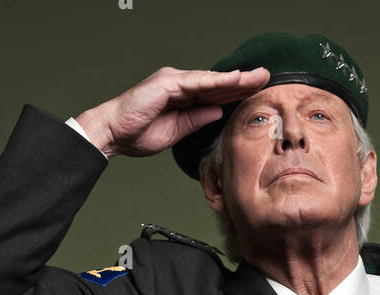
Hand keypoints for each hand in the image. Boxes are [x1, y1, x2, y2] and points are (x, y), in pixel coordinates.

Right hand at [74, 65, 270, 157]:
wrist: (114, 133)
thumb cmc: (138, 133)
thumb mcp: (176, 131)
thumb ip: (196, 119)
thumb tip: (217, 112)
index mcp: (181, 97)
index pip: (214, 94)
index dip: (235, 93)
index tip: (255, 93)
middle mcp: (179, 84)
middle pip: (216, 83)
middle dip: (242, 81)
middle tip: (265, 76)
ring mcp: (174, 81)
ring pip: (210, 79)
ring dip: (234, 78)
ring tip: (256, 77)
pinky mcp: (167, 83)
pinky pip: (197, 82)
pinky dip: (216, 81)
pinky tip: (233, 81)